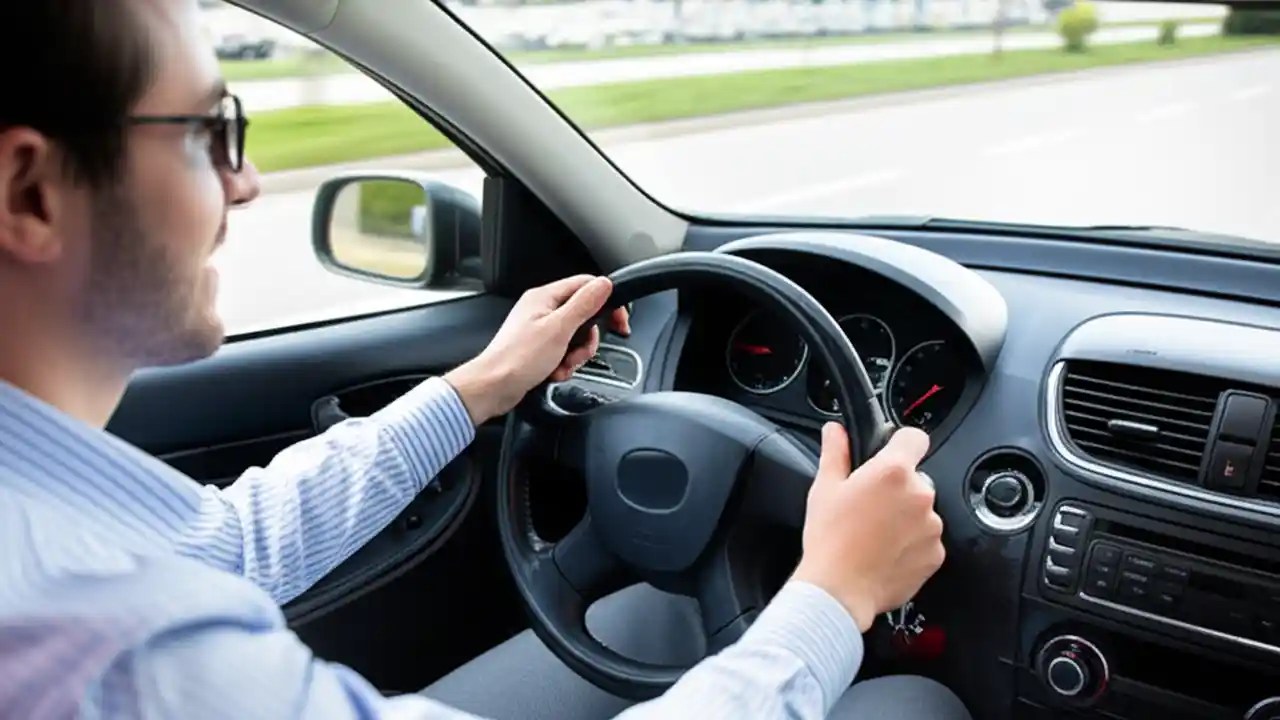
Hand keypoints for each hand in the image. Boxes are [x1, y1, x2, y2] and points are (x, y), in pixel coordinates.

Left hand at [444, 275, 629, 424]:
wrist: (492, 387)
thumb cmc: (517, 358)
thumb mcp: (559, 329)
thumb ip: (584, 305)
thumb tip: (604, 284)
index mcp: (545, 297)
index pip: (586, 286)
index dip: (607, 302)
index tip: (620, 322)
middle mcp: (542, 310)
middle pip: (583, 315)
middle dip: (587, 339)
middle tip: (579, 351)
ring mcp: (539, 330)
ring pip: (575, 337)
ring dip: (575, 355)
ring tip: (563, 365)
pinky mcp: (538, 349)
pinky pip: (563, 352)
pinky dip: (563, 364)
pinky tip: (554, 372)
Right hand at [791, 424, 944, 631]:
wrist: (839, 590)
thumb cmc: (830, 540)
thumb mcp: (825, 489)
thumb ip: (835, 452)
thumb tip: (836, 432)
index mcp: (892, 472)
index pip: (915, 438)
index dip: (902, 443)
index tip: (892, 453)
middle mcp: (919, 495)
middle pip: (916, 479)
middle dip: (897, 489)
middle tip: (870, 507)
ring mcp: (931, 526)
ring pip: (922, 511)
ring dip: (906, 517)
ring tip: (876, 534)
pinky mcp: (936, 554)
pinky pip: (927, 540)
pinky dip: (912, 544)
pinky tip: (886, 552)